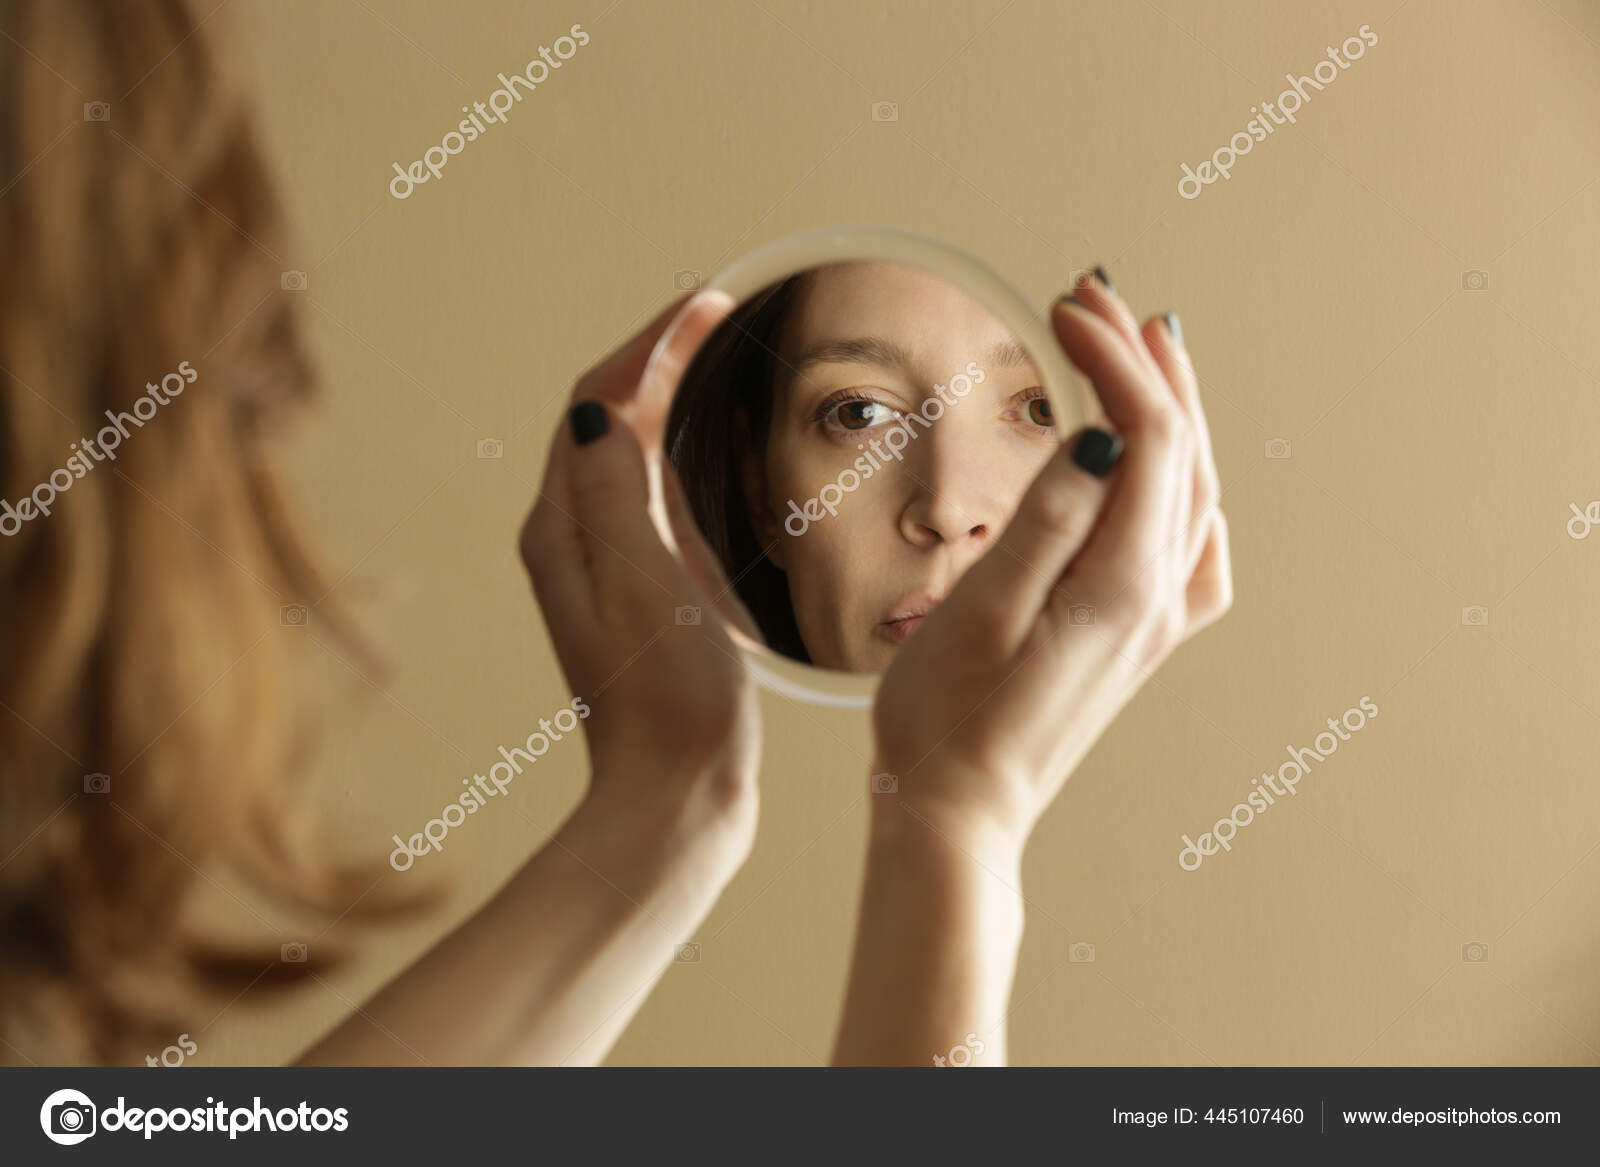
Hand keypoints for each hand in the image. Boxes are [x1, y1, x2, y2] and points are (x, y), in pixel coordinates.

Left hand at [519, 291, 760, 846]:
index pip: (593, 403)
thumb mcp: (642, 585)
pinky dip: (683, 449)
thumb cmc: (667, 700)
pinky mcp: (645, 594)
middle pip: (606, 418)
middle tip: (718, 312)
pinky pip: (654, 494)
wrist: (678, 794)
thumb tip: (593, 413)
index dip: (648, 344)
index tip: (706, 302)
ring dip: (667, 396)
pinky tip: (718, 452)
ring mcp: (609, 568)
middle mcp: (576, 540)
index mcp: (566, 529)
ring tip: (717, 354)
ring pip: (629, 453)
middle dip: (655, 356)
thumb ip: (615, 493)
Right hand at [870, 273, 1231, 855]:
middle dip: (1146, 360)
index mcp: (1122, 583)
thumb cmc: (947, 719)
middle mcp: (1157, 597)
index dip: (1113, 357)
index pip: (1145, 434)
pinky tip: (1162, 464)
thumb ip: (1048, 520)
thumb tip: (1104, 432)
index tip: (1064, 304)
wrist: (958, 812)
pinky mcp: (1137, 637)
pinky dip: (1183, 477)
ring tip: (1142, 344)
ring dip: (1171, 406)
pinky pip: (1190, 539)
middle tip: (1098, 295)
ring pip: (1193, 486)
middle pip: (1180, 448)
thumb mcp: (982, 612)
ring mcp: (1155, 620)